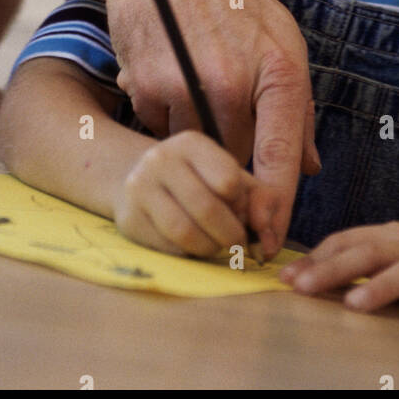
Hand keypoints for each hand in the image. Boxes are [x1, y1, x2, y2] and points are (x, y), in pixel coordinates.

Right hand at [103, 0, 320, 250]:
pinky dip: (164, 113)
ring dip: (195, 133)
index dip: (276, 206)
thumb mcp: (279, 36)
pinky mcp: (150, 84)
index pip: (282, 156)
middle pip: (236, 160)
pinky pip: (160, 126)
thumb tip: (310, 166)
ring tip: (195, 81)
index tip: (268, 240)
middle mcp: (235, 82)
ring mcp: (190, 84)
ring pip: (196, 147)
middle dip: (233, 163)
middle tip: (224, 135)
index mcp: (279, 69)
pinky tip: (169, 72)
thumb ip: (296, 103)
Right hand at [113, 129, 279, 258]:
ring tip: (216, 246)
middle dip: (231, 235)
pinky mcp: (128, 218)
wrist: (137, 178)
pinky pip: (166, 248)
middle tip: (238, 245)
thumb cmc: (196, 180)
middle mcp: (161, 159)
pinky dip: (187, 255)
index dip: (242, 205)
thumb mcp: (230, 176)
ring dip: (209, 248)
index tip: (243, 213)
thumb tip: (270, 243)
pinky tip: (192, 247)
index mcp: (191, 143)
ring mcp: (139, 188)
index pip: (228, 180)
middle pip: (207, 209)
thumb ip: (262, 200)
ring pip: (184, 232)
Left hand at [279, 221, 398, 333]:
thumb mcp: (384, 254)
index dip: (315, 259)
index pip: (345, 242)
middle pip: (368, 254)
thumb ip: (347, 263)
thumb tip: (293, 277)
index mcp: (386, 238)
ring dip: (381, 287)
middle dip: (333, 270)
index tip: (285, 279)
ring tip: (356, 305)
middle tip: (303, 288)